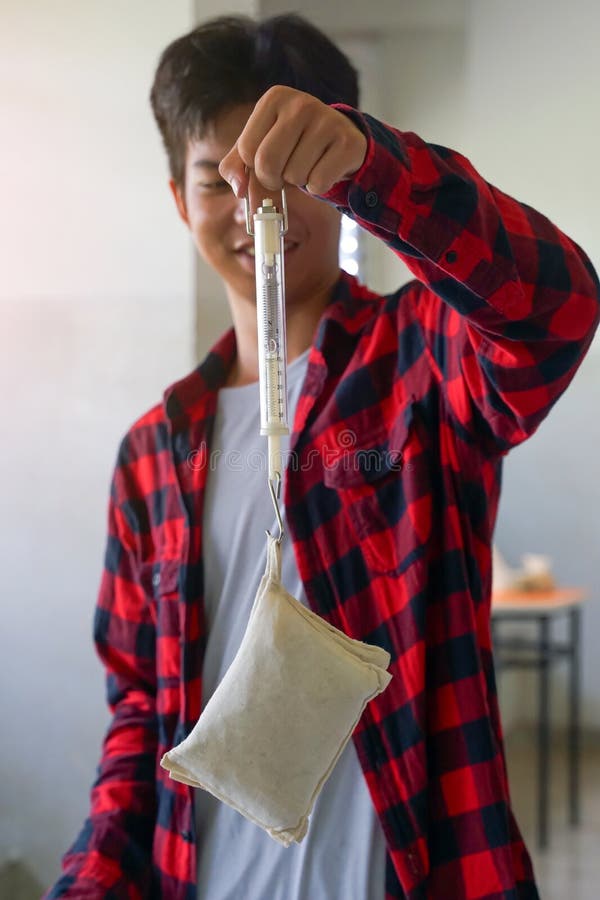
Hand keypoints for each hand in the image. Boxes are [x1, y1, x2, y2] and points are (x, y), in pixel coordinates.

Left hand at [219, 86, 366, 198]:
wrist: (340, 138)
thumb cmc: (293, 144)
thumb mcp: (260, 144)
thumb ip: (236, 165)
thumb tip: (239, 188)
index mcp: (274, 98)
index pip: (247, 150)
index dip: (254, 168)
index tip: (268, 162)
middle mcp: (300, 104)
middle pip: (267, 163)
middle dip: (273, 179)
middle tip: (284, 173)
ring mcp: (327, 121)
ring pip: (294, 176)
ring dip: (299, 181)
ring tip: (308, 164)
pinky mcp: (347, 142)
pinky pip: (319, 183)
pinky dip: (318, 186)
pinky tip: (324, 168)